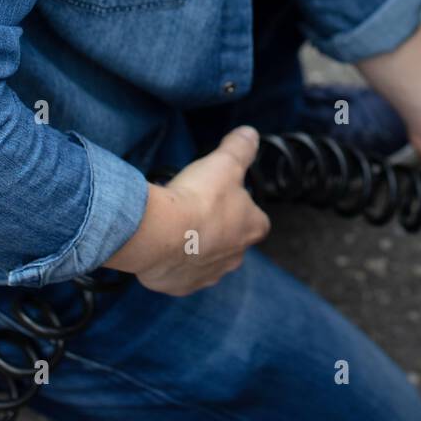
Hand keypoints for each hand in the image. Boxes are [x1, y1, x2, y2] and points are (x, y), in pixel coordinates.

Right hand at [136, 125, 270, 296]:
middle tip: (198, 211)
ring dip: (196, 248)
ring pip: (207, 261)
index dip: (245, 209)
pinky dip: (174, 264)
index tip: (228, 198)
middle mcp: (234, 257)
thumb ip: (240, 147)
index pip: (258, 221)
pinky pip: (181, 275)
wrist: (162, 233)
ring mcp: (208, 275)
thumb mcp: (224, 162)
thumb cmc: (200, 198)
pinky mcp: (181, 286)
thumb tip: (250, 133)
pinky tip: (162, 246)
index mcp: (251, 229)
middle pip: (232, 243)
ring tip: (177, 228)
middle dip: (218, 230)